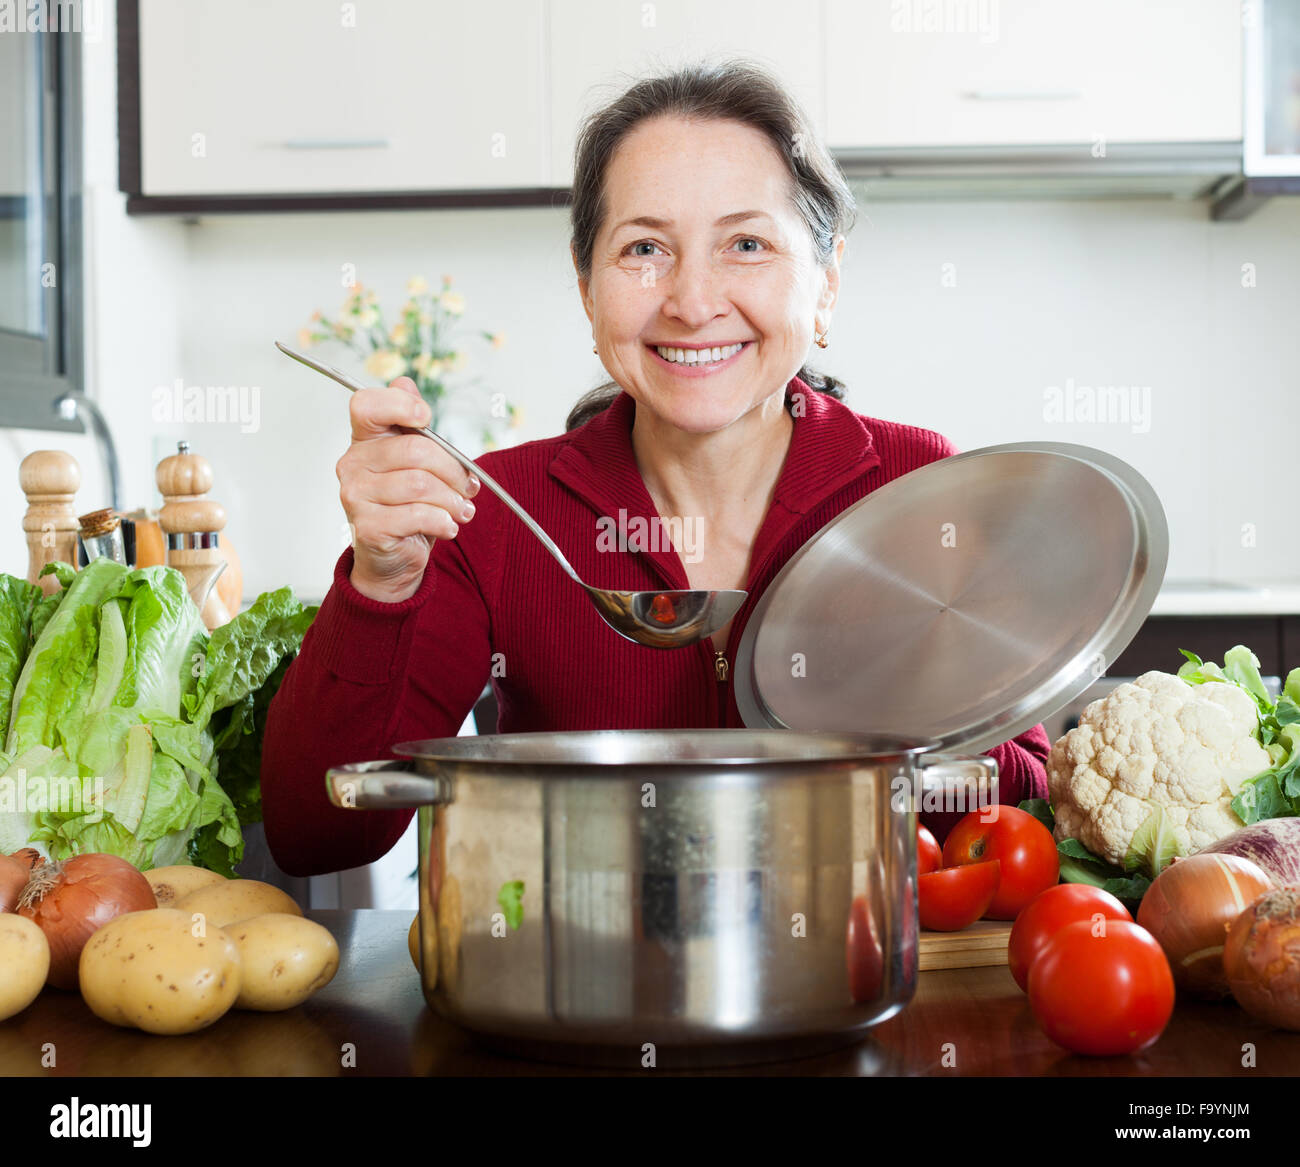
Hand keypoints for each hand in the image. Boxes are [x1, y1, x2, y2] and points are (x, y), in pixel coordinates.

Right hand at [336, 376, 480, 602]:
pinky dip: (444, 521)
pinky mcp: (368, 527)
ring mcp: (355, 496)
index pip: (367, 405)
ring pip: (420, 485)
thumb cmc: (408, 504)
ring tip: (462, 509)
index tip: (427, 419)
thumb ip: (414, 425)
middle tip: (468, 487)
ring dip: (452, 500)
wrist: (394, 555)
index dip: (400, 404)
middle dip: (453, 470)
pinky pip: (418, 515)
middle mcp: (353, 464)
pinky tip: (448, 526)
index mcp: (365, 440)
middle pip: (415, 450)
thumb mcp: (416, 462)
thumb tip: (406, 384)